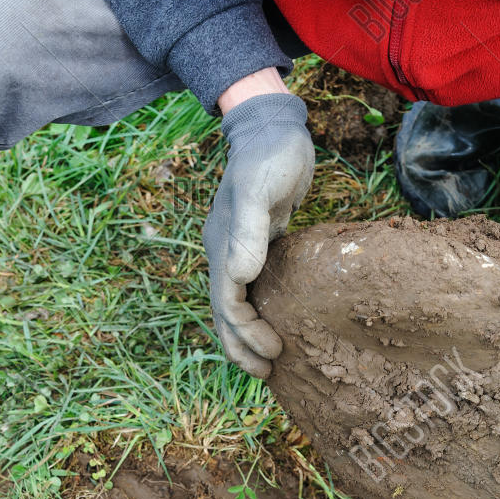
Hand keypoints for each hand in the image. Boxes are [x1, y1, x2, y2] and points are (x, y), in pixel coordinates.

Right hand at [202, 90, 313, 377]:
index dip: (246, 332)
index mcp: (221, 247)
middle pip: (225, 314)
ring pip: (236, 306)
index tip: (274, 349)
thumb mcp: (260, 188)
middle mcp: (225, 254)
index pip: (227, 304)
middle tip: (267, 373)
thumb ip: (249, 231)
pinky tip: (278, 324)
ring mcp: (240, 251)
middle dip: (241, 347)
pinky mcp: (259, 246)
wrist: (273, 125)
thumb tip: (240, 275)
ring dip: (247, 337)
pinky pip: (254, 291)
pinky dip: (261, 314)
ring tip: (268, 363)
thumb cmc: (270, 154)